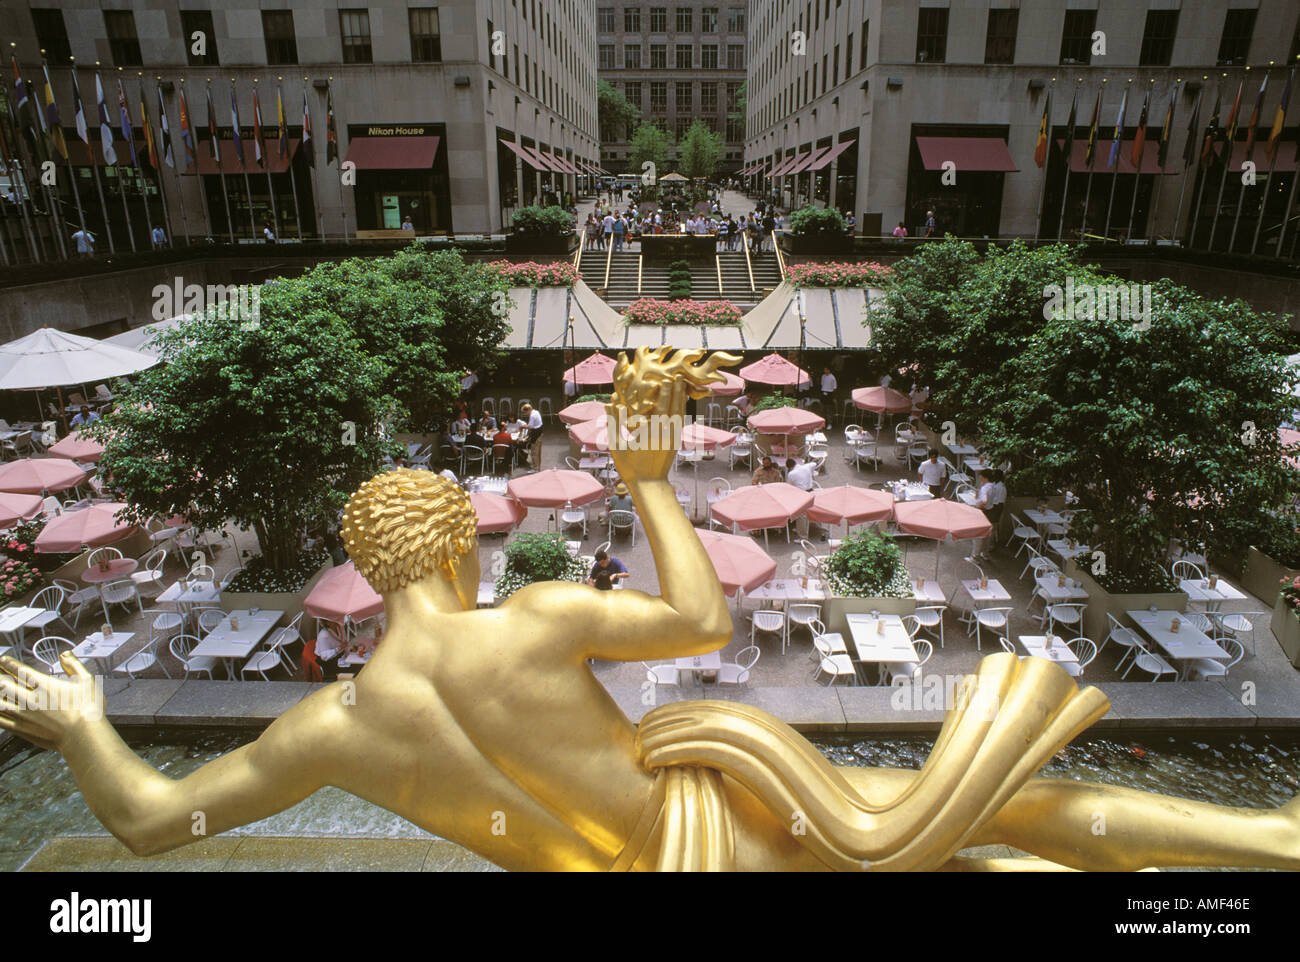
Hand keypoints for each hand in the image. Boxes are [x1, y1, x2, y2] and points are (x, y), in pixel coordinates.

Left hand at [0, 654, 102, 750]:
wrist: (82, 736)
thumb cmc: (87, 710)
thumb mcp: (87, 681)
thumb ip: (74, 665)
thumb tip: (65, 654)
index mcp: (44, 685)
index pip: (20, 670)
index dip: (8, 663)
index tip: (3, 660)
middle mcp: (30, 698)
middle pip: (4, 684)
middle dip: (0, 678)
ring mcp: (23, 715)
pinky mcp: (21, 729)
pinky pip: (0, 720)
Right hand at [606, 347, 739, 484]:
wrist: (649, 484)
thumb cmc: (630, 466)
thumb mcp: (618, 445)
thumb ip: (614, 422)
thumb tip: (610, 402)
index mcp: (653, 433)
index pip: (661, 408)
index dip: (665, 393)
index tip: (665, 379)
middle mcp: (666, 433)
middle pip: (674, 407)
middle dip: (676, 390)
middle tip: (677, 375)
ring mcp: (673, 437)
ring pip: (680, 413)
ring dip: (681, 398)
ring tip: (681, 383)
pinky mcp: (675, 441)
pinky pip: (680, 421)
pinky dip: (682, 409)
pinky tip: (681, 400)